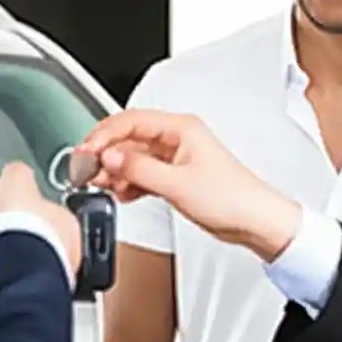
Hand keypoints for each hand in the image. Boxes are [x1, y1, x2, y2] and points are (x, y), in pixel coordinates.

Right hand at [0, 162, 81, 270]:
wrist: (12, 266)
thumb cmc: (23, 226)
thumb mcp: (16, 180)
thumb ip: (18, 174)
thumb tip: (16, 173)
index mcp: (67, 222)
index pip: (40, 211)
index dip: (13, 206)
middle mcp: (62, 252)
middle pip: (23, 234)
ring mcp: (44, 274)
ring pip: (10, 256)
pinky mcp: (23, 291)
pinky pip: (1, 275)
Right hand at [79, 109, 300, 261]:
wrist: (254, 221)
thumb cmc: (231, 198)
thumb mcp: (178, 183)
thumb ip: (139, 168)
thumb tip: (110, 156)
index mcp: (181, 128)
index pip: (130, 120)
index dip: (104, 135)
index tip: (87, 151)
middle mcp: (177, 138)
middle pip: (128, 137)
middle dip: (105, 153)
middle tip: (86, 169)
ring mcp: (175, 157)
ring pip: (132, 156)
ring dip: (115, 170)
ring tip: (101, 183)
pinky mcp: (174, 176)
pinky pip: (142, 172)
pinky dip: (128, 182)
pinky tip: (122, 192)